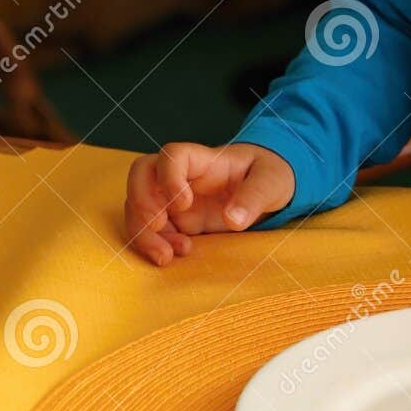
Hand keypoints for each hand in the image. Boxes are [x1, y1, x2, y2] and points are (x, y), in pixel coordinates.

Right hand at [125, 141, 294, 265]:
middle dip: (140, 201)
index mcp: (205, 160)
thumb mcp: (272, 181)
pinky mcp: (175, 221)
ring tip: (167, 256)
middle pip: (141, 174)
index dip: (169, 176)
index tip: (185, 204)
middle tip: (157, 226)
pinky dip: (152, 244)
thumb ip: (255, 196)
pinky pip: (149, 230)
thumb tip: (233, 219)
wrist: (267, 187)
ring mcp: (174, 198)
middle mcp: (182, 177)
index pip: (172, 155)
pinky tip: (173, 255)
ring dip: (143, 232)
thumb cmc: (268, 173)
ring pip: (138, 205)